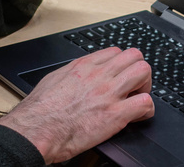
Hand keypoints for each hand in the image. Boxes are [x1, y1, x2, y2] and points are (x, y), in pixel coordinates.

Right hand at [0, 47, 153, 162]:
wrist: (35, 130)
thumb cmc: (39, 111)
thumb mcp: (54, 80)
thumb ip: (71, 74)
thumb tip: (77, 76)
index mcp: (83, 66)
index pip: (115, 52)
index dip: (121, 65)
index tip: (119, 77)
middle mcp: (99, 75)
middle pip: (134, 56)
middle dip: (137, 71)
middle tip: (133, 87)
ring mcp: (108, 93)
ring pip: (143, 72)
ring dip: (145, 86)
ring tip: (137, 99)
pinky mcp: (114, 115)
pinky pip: (144, 103)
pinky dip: (147, 110)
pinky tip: (139, 117)